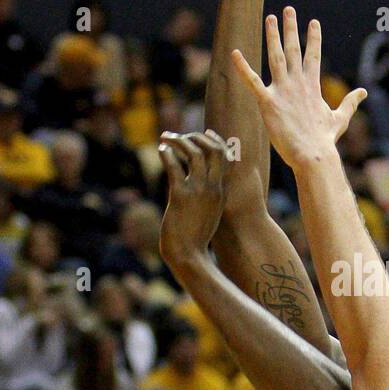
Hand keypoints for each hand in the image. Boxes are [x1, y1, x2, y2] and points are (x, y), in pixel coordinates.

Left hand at [159, 131, 228, 269]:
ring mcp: (198, 192)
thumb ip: (206, 199)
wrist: (189, 256)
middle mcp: (213, 188)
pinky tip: (161, 150)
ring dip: (179, 140)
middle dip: (196, 137)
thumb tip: (196, 189)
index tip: (204, 132)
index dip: (217, 141)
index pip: (227, 158)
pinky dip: (167, 154)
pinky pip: (175, 167)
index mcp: (221, 192)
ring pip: (194, 153)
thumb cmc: (195, 239)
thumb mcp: (208, 215)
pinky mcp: (180, 197)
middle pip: (213, 150)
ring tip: (166, 138)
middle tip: (179, 136)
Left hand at [232, 8, 365, 170]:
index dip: (313, 38)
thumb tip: (363, 92)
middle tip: (288, 10)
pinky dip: (242, 67)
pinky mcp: (268, 102)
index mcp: (313, 86)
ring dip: (272, 37)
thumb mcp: (340, 118)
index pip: (313, 56)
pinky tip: (234, 53)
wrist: (313, 154)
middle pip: (294, 50)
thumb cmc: (325, 140)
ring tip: (270, 18)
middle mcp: (298, 83)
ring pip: (276, 57)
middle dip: (291, 28)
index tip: (314, 22)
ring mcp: (282, 91)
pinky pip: (252, 82)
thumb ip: (350, 102)